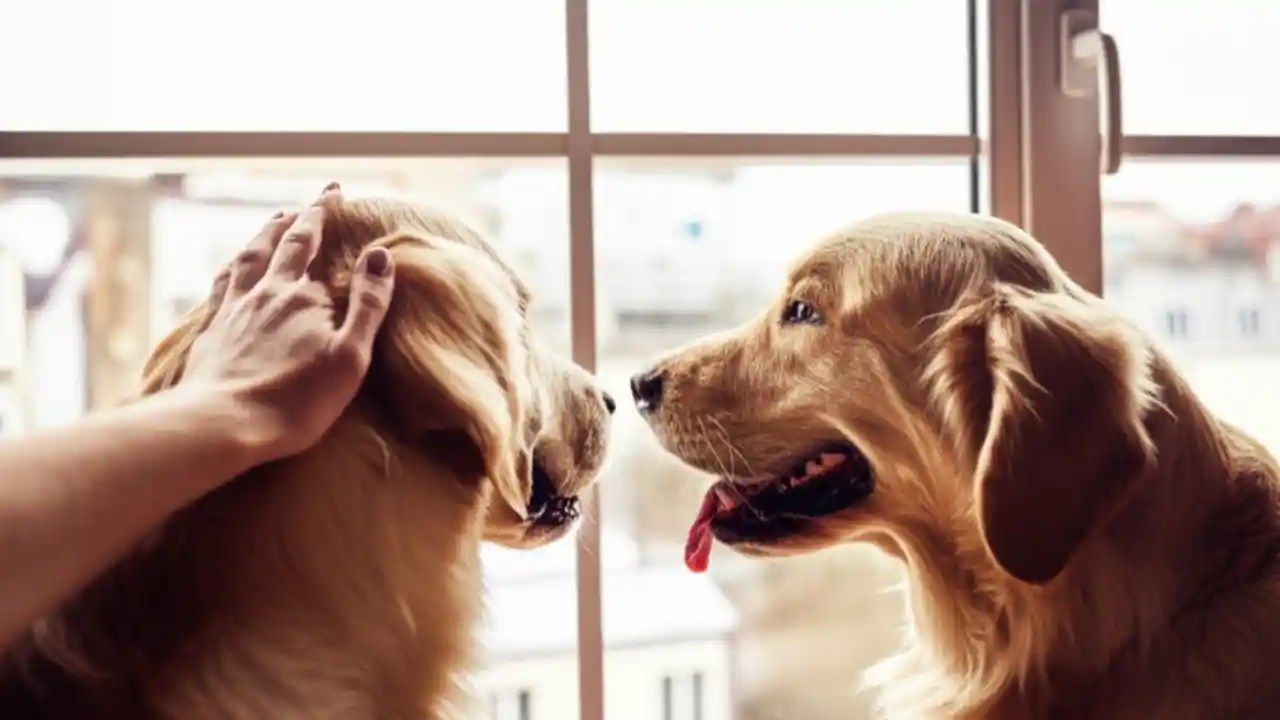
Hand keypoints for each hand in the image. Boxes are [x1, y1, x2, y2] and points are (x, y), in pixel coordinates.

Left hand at [177, 184, 394, 461]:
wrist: (221, 424)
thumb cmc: (296, 400)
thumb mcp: (350, 356)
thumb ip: (367, 304)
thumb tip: (380, 254)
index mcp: (303, 297)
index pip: (317, 244)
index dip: (325, 214)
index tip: (334, 191)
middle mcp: (267, 293)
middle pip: (284, 243)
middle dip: (302, 216)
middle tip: (314, 198)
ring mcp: (235, 310)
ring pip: (250, 258)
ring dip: (265, 234)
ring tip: (275, 219)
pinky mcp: (212, 332)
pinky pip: (221, 286)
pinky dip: (232, 268)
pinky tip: (233, 266)